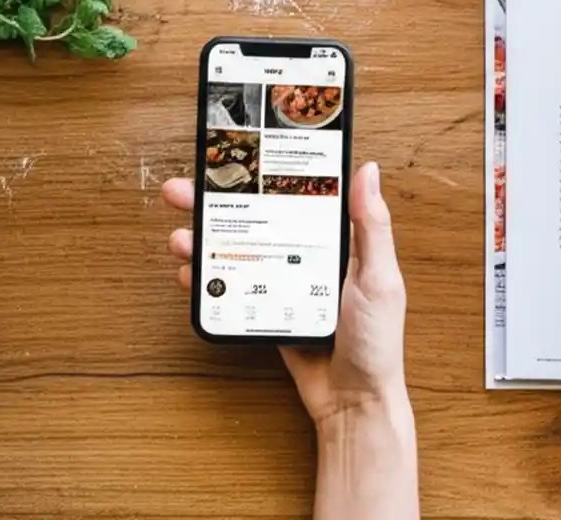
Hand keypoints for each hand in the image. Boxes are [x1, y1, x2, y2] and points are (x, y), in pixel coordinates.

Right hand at [162, 162, 417, 519]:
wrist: (354, 402)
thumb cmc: (377, 343)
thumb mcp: (379, 279)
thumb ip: (371, 227)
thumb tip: (368, 171)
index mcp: (338, 243)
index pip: (297, 197)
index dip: (263, 176)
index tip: (234, 158)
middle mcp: (308, 257)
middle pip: (256, 220)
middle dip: (217, 204)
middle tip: (182, 191)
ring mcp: (285, 284)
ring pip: (237, 252)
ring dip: (205, 241)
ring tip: (181, 237)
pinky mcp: (268, 312)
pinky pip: (234, 290)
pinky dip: (208, 281)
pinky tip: (190, 276)